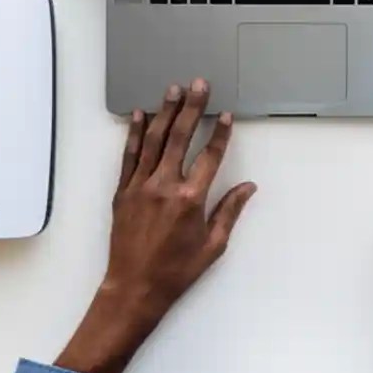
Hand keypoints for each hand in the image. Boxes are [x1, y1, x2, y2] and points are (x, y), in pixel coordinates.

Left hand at [106, 78, 257, 314]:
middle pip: (180, 138)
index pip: (210, 157)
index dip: (220, 134)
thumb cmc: (177, 271)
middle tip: (199, 85)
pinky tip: (140, 115)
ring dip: (164, 113)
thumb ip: (229, 211)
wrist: (135, 287)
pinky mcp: (123, 192)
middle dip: (191, 108)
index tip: (226, 115)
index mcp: (191, 200)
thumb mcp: (213, 245)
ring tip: (173, 90)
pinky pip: (129, 156)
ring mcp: (141, 187)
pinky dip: (135, 134)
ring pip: (154, 141)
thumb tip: (248, 187)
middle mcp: (165, 187)